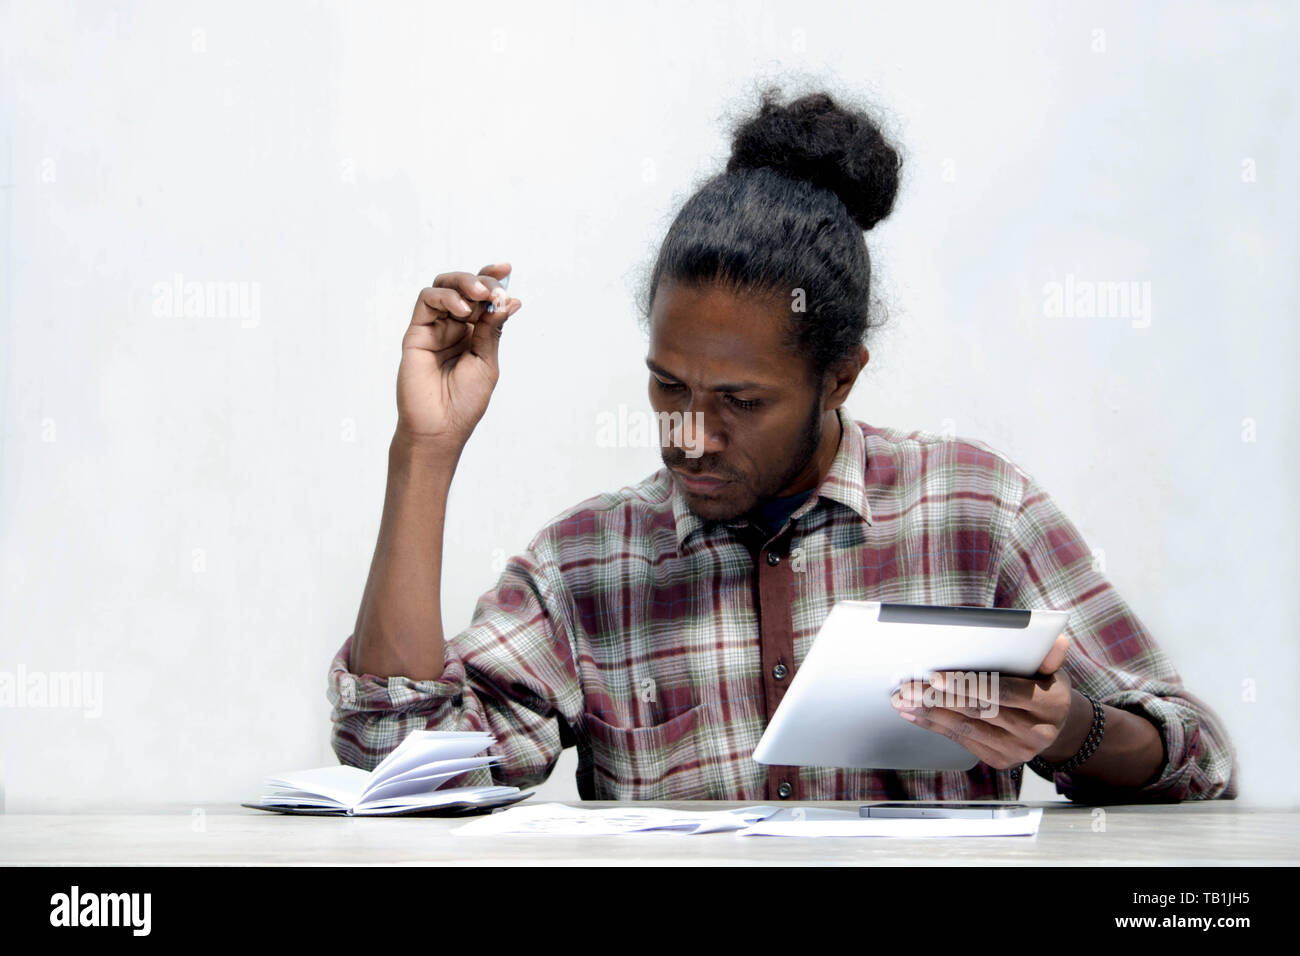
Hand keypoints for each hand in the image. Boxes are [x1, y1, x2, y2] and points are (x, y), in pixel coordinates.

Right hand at [395, 263, 521, 448]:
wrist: (440, 426)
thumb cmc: (464, 401)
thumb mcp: (487, 362)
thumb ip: (492, 330)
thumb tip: (510, 300)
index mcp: (475, 333)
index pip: (483, 298)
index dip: (493, 279)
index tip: (507, 269)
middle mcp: (454, 326)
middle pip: (464, 287)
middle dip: (481, 280)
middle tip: (493, 290)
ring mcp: (435, 328)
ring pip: (444, 287)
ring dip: (464, 284)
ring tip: (480, 296)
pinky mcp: (417, 332)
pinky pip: (427, 301)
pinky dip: (446, 297)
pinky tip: (463, 310)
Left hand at [889, 633, 1078, 769]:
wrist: (1056, 726)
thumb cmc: (1044, 687)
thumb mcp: (1052, 669)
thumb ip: (1048, 655)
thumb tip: (1056, 638)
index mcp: (1051, 704)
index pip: (1002, 692)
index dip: (967, 685)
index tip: (935, 678)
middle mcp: (1037, 732)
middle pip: (979, 711)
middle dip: (938, 698)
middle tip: (908, 688)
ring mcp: (1019, 750)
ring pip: (967, 728)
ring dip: (930, 714)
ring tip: (903, 700)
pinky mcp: (1002, 761)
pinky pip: (963, 741)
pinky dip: (936, 726)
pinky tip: (915, 715)